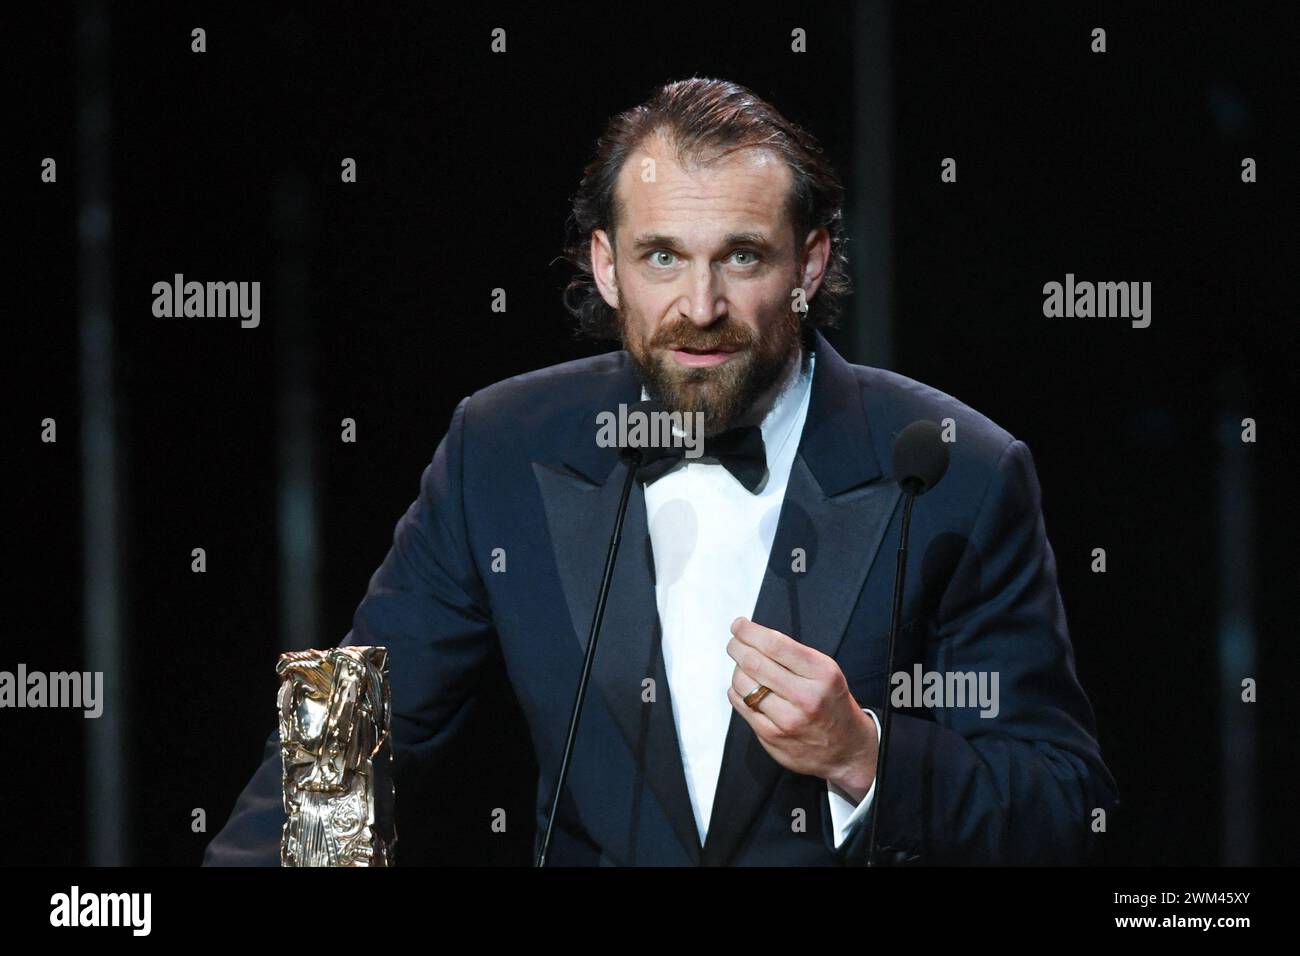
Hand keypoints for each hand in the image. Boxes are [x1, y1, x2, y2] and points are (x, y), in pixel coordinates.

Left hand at [726, 616, 877, 801]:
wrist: (846, 748)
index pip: (775, 644)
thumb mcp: (826, 671)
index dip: (750, 631)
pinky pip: (741, 705)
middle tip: (734, 642)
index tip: (739, 626)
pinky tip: (745, 688)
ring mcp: (787, 719)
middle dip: (737, 647)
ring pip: (742, 684)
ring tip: (743, 667)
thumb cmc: (831, 703)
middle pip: (754, 663)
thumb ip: (793, 655)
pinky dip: (737, 691)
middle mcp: (805, 697)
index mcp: (821, 673)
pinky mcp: (771, 736)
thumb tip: (753, 635)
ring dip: (737, 670)